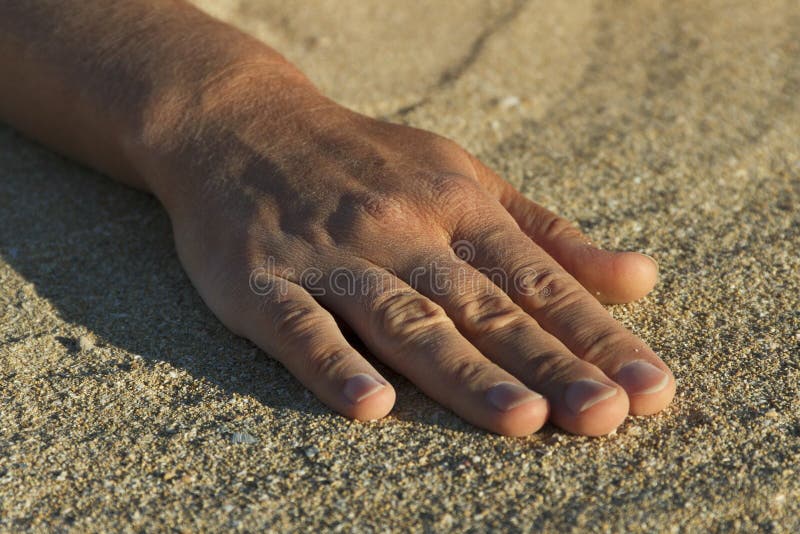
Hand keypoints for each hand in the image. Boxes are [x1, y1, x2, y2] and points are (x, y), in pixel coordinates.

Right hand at [140, 77, 674, 436]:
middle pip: (483, 308)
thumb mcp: (465, 178)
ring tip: (524, 419)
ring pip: (405, 319)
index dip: (596, 336)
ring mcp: (330, 257)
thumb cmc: (367, 163)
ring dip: (462, 371)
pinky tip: (370, 404)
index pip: (538, 281)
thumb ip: (548, 236)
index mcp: (457, 206)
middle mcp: (402, 231)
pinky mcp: (261, 281)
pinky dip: (332, 362)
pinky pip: (299, 326)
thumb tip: (639, 279)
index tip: (649, 390)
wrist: (244, 123)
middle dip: (549, 363)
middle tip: (607, 417)